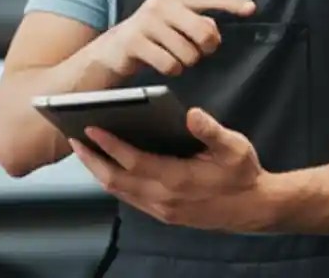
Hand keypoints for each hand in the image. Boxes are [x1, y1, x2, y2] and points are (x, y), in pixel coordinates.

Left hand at [71, 108, 270, 232]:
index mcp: (178, 179)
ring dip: (98, 171)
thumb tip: (191, 114)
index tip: (90, 127)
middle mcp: (164, 198)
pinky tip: (107, 165)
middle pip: (116, 179)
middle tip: (73, 137)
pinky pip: (129, 197)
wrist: (254, 209)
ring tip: (84, 148)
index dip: (109, 144)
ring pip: (119, 191)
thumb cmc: (243, 175)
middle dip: (92, 159)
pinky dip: (113, 181)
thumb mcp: (235, 148)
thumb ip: (211, 131)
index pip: (133, 161)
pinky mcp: (163, 214)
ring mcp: (161, 209)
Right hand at [89, 0, 255, 78]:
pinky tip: (162, 65)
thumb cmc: (152, 37)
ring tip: (173, 57)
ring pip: (188, 52)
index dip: (231, 2)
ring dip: (186, 62)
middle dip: (207, 47)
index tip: (251, 9)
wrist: (113, 51)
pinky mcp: (135, 42)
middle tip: (199, 51)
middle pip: (204, 30)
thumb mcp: (175, 22)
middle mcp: (161, 4)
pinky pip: (170, 64)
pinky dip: (171, 70)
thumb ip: (198, 21)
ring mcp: (146, 22)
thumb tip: (214, 30)